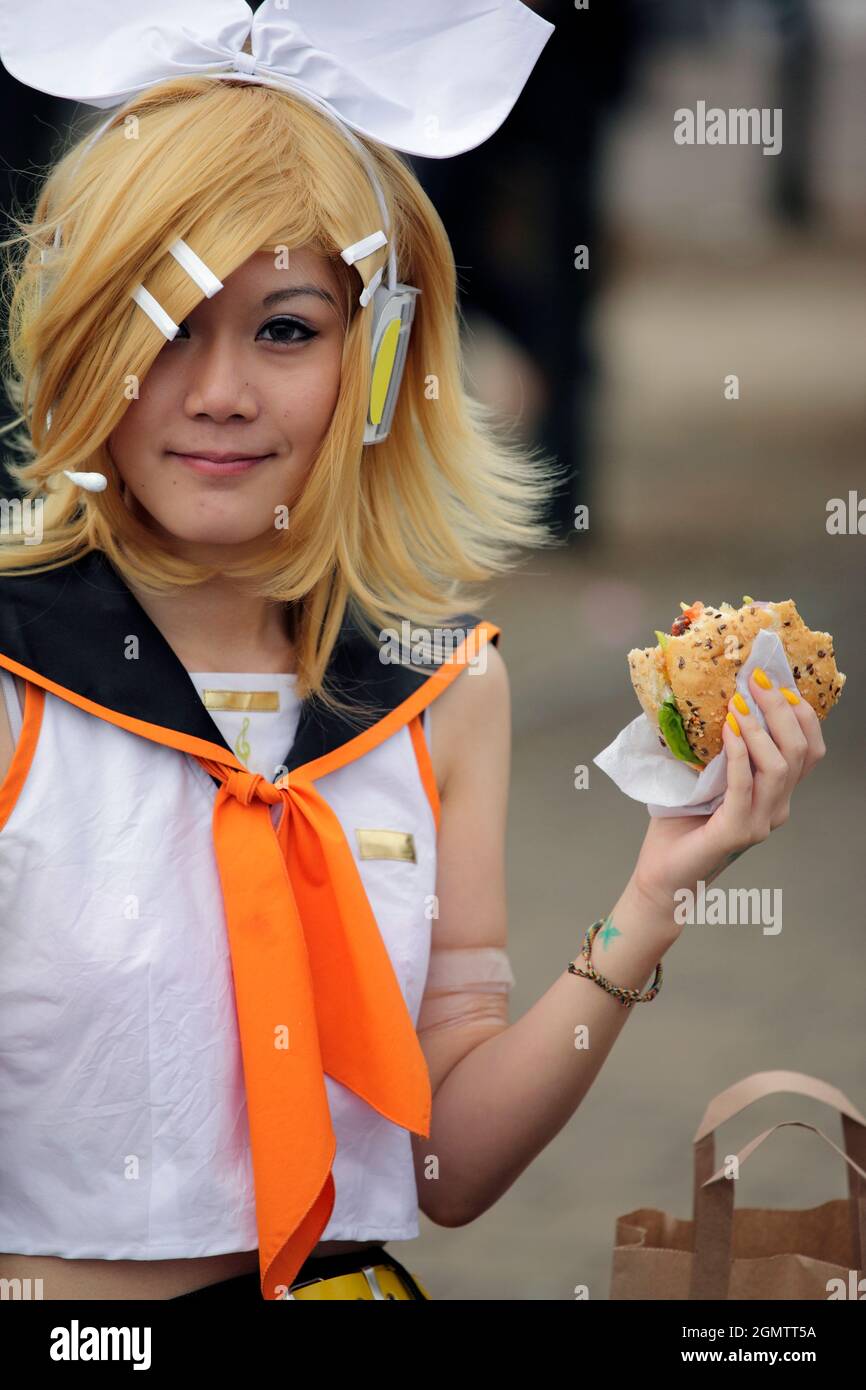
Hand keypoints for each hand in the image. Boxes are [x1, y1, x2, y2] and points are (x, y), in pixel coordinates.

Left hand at [632, 668, 826, 912]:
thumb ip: (717, 748)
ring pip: (779, 767)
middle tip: (756, 680)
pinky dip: (738, 754)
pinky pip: (745, 786)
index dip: (800, 714)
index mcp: (774, 794)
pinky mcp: (736, 832)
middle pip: (799, 752)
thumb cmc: (680, 825)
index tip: (776, 681)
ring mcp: (760, 822)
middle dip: (780, 710)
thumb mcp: (703, 777)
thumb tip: (710, 697)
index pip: (808, 751)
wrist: (663, 876)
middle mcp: (775, 808)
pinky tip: (727, 730)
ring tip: (738, 703)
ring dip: (759, 728)